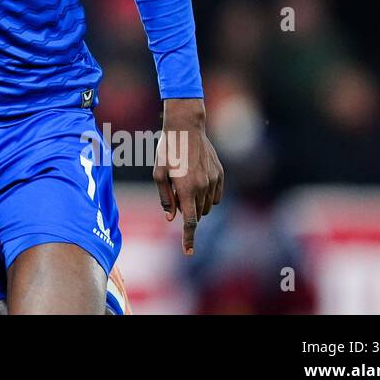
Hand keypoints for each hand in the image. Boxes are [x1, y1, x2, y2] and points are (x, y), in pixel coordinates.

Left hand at [152, 98, 223, 255]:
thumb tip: (171, 218)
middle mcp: (203, 187)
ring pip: (208, 205)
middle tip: (176, 192)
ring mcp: (214, 180)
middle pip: (198, 213)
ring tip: (185, 181)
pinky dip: (207, 194)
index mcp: (187, 189)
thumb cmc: (167, 150)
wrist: (186, 127)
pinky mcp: (220, 174)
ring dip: (197, 203)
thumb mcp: (158, 173)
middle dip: (188, 211)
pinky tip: (197, 178)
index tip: (188, 252)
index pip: (190, 221)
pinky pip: (216, 195)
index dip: (188, 238)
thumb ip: (165, 198)